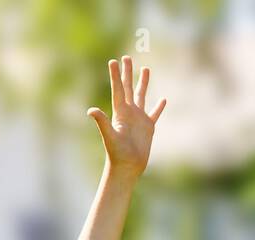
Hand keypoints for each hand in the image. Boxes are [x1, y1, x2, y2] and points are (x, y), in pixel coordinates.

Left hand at [87, 56, 165, 177]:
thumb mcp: (110, 136)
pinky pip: (155, 114)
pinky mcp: (148, 128)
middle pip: (129, 88)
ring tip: (146, 68)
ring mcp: (139, 119)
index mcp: (120, 112)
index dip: (116, 75)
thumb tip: (90, 110)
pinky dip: (159, 107)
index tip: (114, 60)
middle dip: (127, 73)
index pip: (118, 89)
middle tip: (126, 57)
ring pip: (142, 96)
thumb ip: (102, 122)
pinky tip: (163, 99)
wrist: (127, 167)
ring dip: (143, 83)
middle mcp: (129, 113)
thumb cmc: (117, 154)